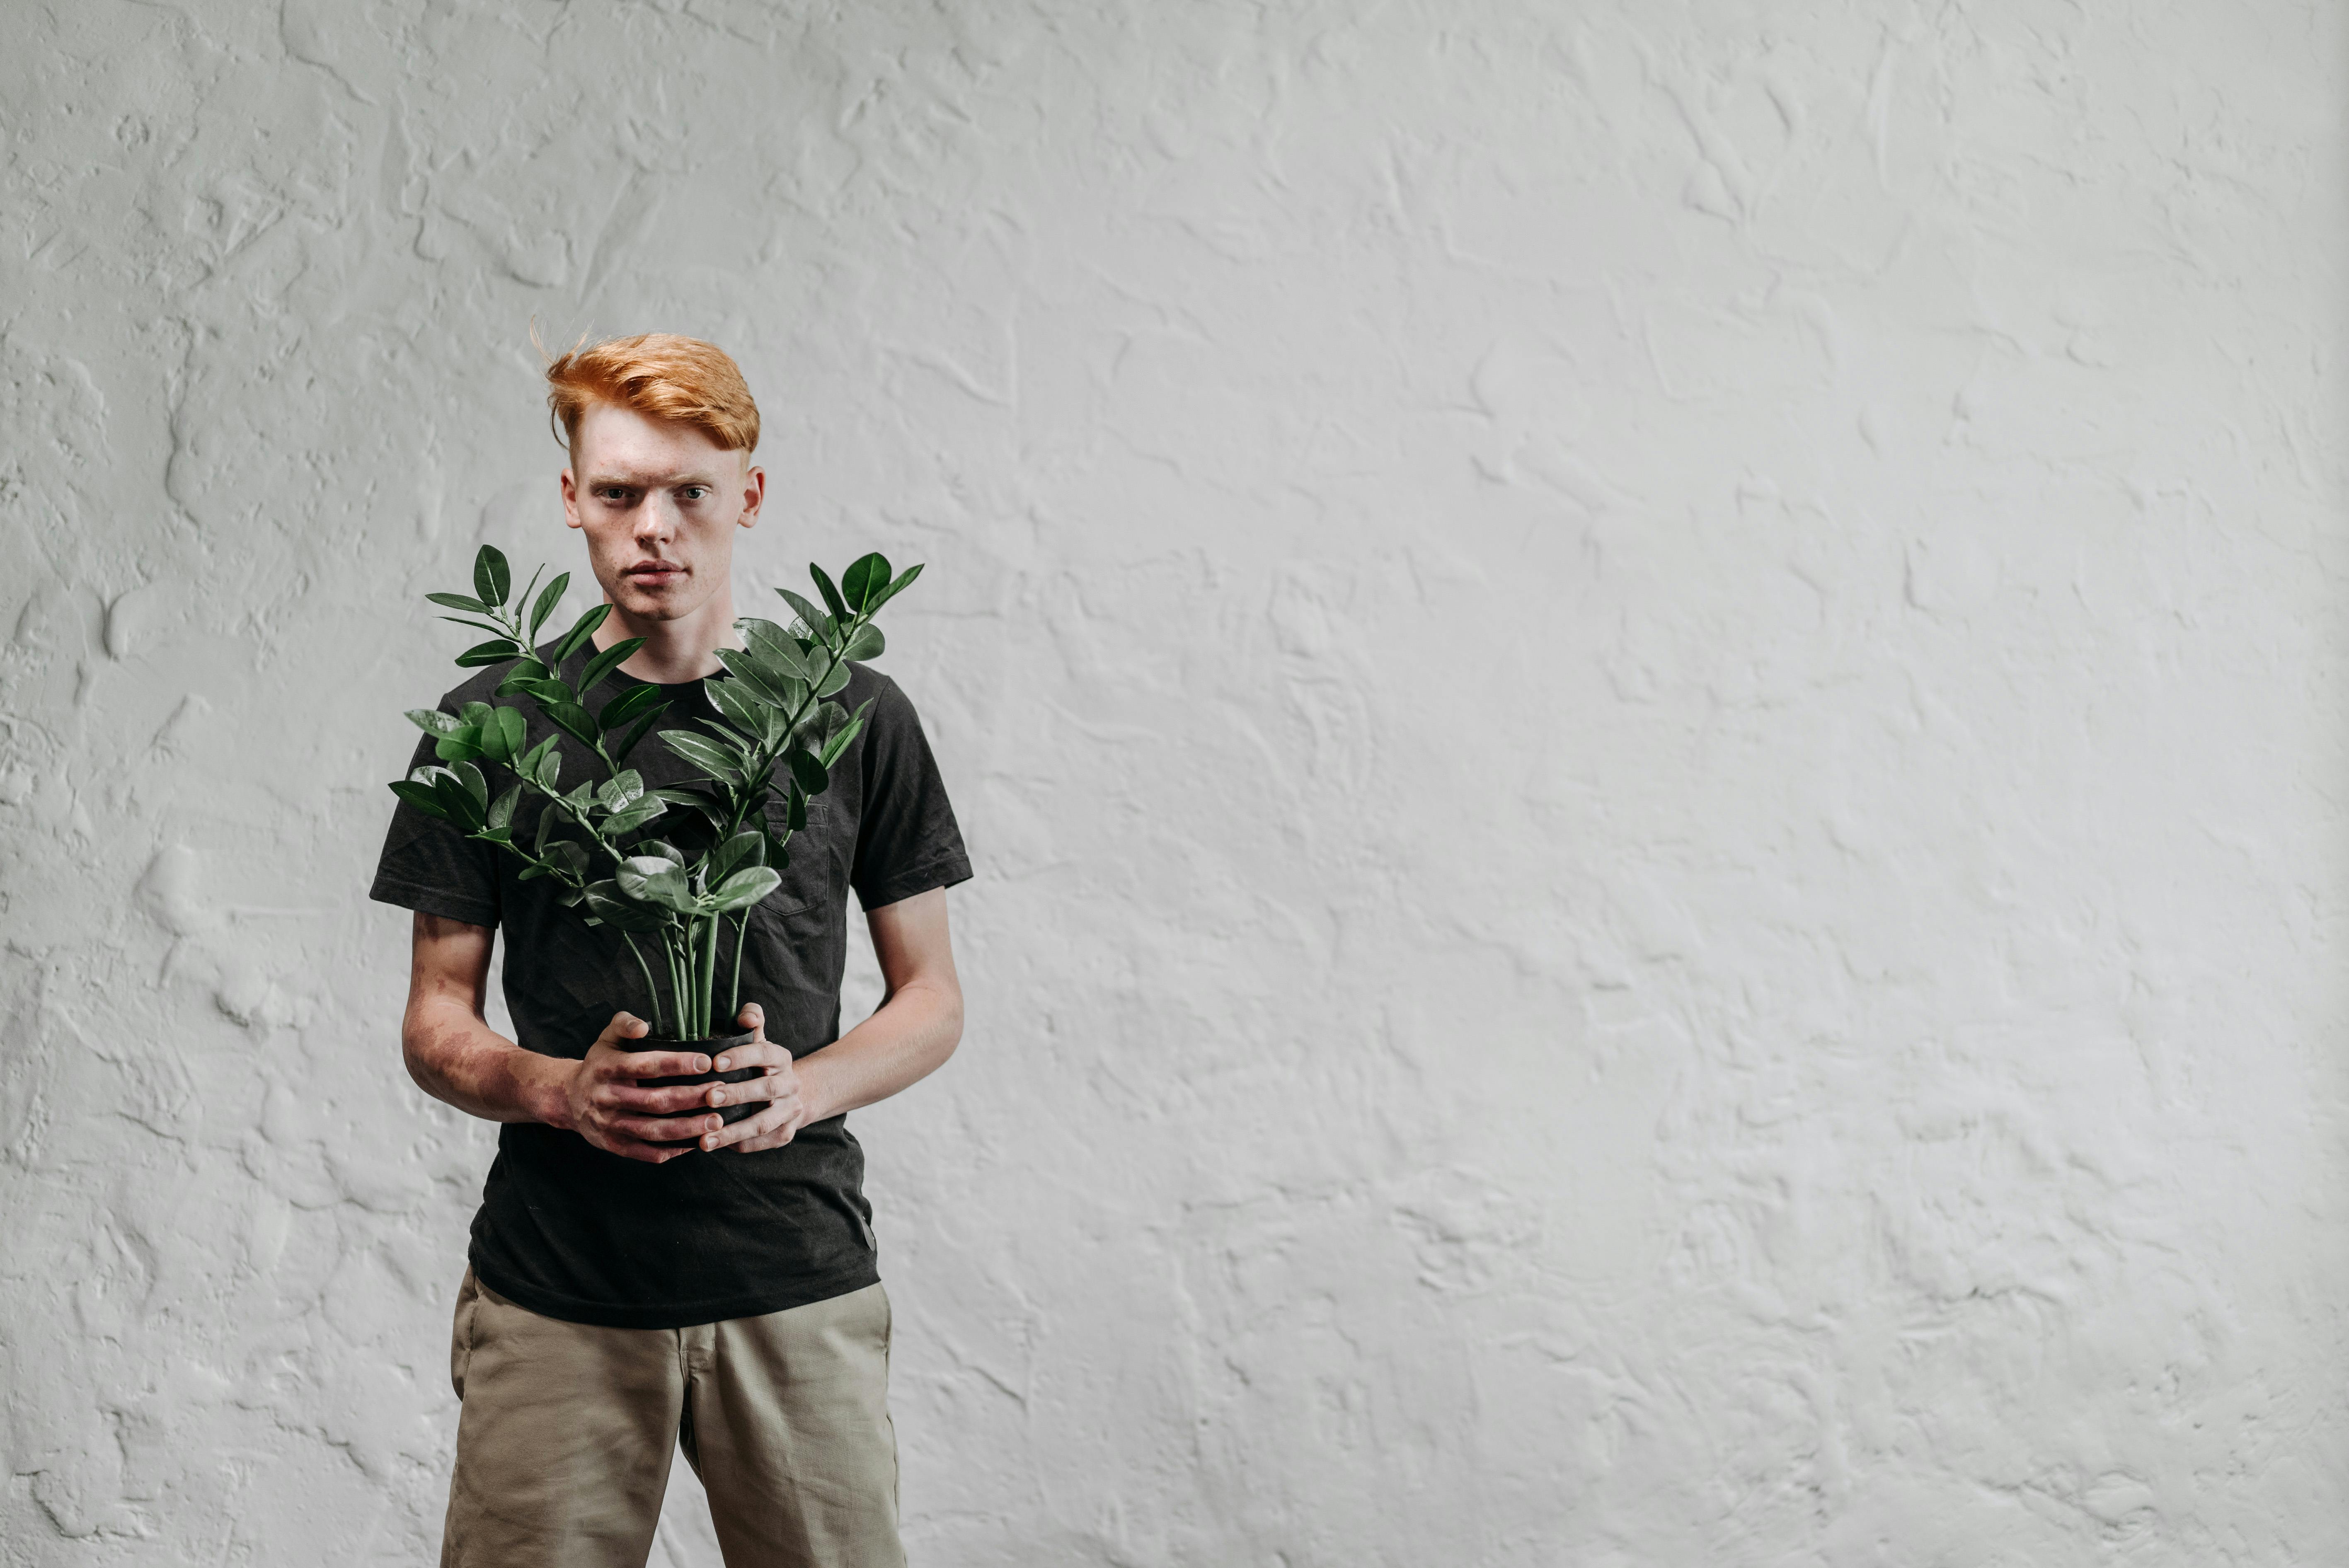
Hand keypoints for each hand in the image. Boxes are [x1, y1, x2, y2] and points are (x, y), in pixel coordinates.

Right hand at [557, 1012, 723, 1163]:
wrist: (568, 1099)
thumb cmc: (599, 1063)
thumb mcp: (606, 1038)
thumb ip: (624, 1024)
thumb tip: (643, 1025)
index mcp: (607, 1068)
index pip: (645, 1065)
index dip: (676, 1064)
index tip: (706, 1062)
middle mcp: (607, 1098)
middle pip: (654, 1101)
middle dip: (691, 1098)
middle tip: (720, 1093)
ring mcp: (609, 1125)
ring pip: (653, 1131)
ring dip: (687, 1129)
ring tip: (716, 1122)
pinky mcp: (613, 1145)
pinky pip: (645, 1152)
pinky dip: (671, 1150)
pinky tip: (695, 1143)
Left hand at [697, 1003, 809, 1153]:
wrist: (790, 1096)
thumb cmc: (759, 1066)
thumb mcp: (757, 1041)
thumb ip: (751, 1022)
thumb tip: (747, 1017)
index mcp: (781, 1058)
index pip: (764, 1052)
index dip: (741, 1056)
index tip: (715, 1062)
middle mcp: (790, 1084)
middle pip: (766, 1088)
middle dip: (737, 1094)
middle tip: (708, 1098)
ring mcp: (790, 1111)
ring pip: (763, 1122)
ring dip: (734, 1131)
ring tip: (705, 1140)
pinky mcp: (785, 1133)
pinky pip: (762, 1141)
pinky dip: (740, 1145)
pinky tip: (716, 1145)